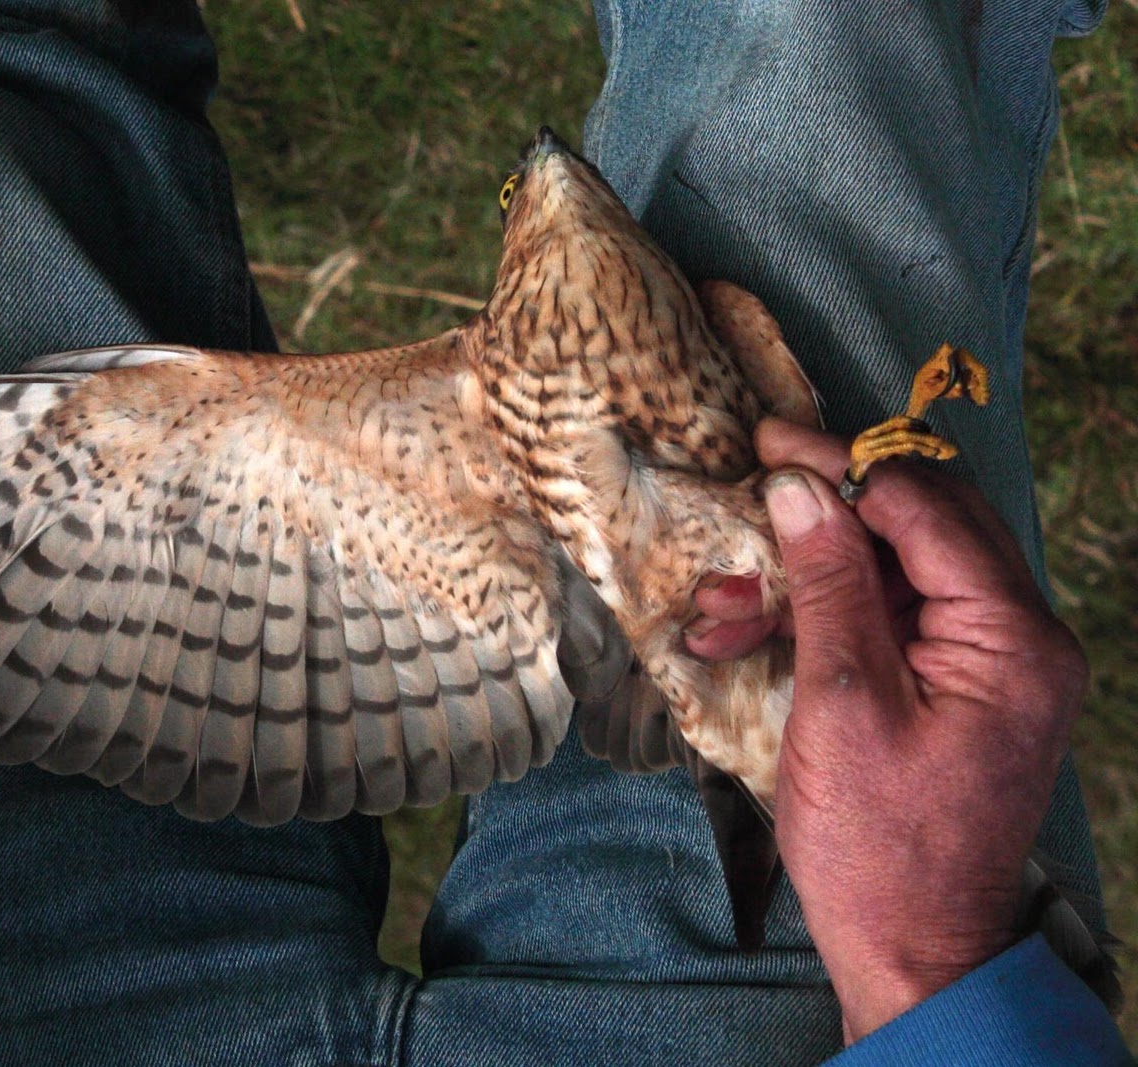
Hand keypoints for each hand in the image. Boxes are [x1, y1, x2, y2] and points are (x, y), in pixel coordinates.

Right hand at [754, 417, 1086, 1041]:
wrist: (912, 950)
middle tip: (748, 493)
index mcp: (1013, 637)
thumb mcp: (841, 702)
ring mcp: (989, 666)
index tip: (767, 446)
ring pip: (894, 575)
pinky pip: (888, 624)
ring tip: (717, 606)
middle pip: (919, 528)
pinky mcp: (954, 690)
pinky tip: (741, 636)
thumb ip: (829, 584)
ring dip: (806, 578)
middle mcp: (1019, 639)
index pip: (928, 507)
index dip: (845, 466)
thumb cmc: (877, 842)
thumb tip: (803, 487)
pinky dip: (819, 621)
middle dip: (824, 515)